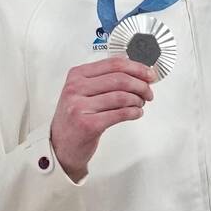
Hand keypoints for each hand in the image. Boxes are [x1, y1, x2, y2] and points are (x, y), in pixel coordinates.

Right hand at [49, 55, 155, 181]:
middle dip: (141, 85)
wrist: (61, 146)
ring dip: (138, 100)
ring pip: (122, 96)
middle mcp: (76, 88)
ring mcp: (80, 106)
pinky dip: (134, 112)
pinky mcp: (88, 124)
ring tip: (140, 104)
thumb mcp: (83, 91)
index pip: (113, 64)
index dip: (137, 68)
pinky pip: (120, 114)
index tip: (149, 74)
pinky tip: (136, 113)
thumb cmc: (75, 117)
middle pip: (119, 78)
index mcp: (77, 75)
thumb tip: (137, 71)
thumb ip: (105, 79)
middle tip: (148, 92)